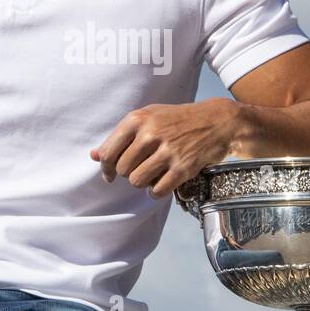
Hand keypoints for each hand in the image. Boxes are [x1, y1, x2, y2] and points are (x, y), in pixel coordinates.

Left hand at [89, 98, 239, 198]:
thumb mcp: (147, 118)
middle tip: (140, 168)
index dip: (106, 167)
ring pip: (137, 181)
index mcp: (138, 119)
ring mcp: (167, 151)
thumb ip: (119, 137)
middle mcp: (150, 134)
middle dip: (128, 173)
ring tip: (152, 174)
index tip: (110, 174)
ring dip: (142, 183)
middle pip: (123, 169)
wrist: (216, 121)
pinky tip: (161, 183)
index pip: (108, 153)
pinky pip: (157, 191)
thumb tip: (93, 155)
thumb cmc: (176, 119)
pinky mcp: (182, 168)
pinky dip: (156, 192)